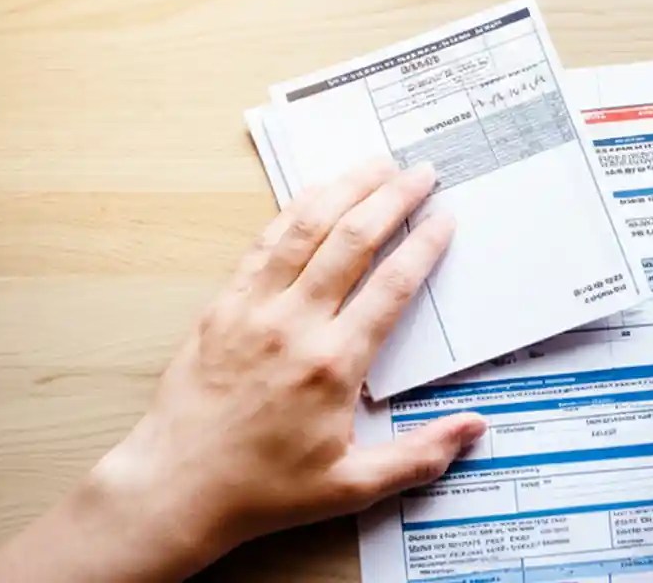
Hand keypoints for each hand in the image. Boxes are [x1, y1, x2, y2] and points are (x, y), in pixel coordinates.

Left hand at [31, 161, 483, 579]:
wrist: (178, 486)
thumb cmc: (264, 489)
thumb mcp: (352, 485)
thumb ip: (419, 455)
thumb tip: (474, 429)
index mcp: (334, 365)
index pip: (392, 286)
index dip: (424, 245)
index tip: (445, 218)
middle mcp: (295, 325)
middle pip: (353, 240)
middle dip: (393, 198)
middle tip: (421, 172)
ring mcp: (253, 308)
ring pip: (305, 228)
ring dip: (344, 188)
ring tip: (374, 163)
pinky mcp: (223, 306)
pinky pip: (262, 244)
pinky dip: (293, 211)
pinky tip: (313, 195)